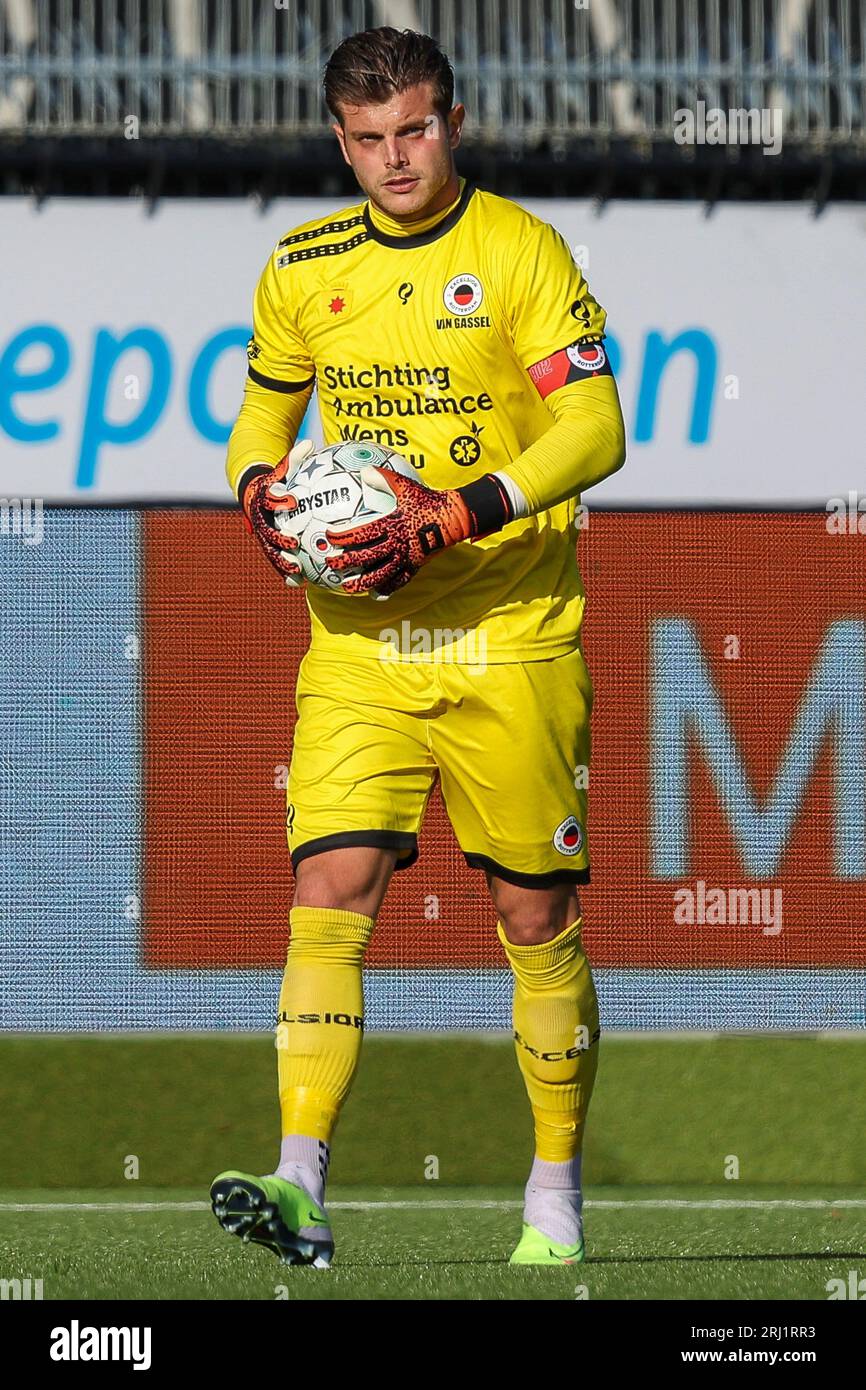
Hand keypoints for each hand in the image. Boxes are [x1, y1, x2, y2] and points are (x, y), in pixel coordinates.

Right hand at [241, 439, 315, 584]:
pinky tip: (300, 583)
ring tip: (296, 573)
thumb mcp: (283, 467)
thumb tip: (308, 443)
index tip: (290, 500)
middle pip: (267, 530)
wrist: (254, 494)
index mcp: (262, 498)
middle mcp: (260, 518)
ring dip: (281, 562)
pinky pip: (277, 560)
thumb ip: (294, 458)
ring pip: (270, 550)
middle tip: (293, 544)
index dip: (278, 498)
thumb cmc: (275, 479)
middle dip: (278, 538)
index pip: (268, 497)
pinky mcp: (268, 546)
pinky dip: (285, 572)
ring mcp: (262, 534)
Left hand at [324, 467, 472, 595]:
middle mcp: (396, 544)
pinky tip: (375, 595)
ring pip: (380, 575)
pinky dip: (387, 589)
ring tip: (346, 587)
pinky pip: (399, 582)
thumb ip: (383, 478)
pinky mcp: (415, 566)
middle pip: (365, 557)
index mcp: (391, 525)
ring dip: (361, 583)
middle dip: (344, 562)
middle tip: (329, 563)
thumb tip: (364, 470)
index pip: (360, 534)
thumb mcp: (405, 486)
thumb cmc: (428, 499)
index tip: (328, 536)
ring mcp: (406, 558)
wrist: (454, 517)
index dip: (342, 537)